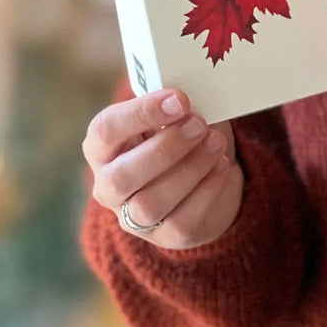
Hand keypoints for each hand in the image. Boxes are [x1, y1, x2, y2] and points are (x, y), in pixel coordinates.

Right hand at [83, 89, 242, 249]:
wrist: (207, 179)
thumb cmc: (184, 137)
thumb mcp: (177, 115)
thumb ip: (177, 103)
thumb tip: (195, 90)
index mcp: (103, 147)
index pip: (105, 131)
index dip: (140, 114)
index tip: (179, 99)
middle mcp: (109, 186)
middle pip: (122, 176)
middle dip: (165, 148)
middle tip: (199, 124)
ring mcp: (132, 217)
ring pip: (150, 204)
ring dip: (188, 170)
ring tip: (216, 142)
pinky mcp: (164, 237)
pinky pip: (182, 221)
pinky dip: (206, 190)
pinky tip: (223, 166)